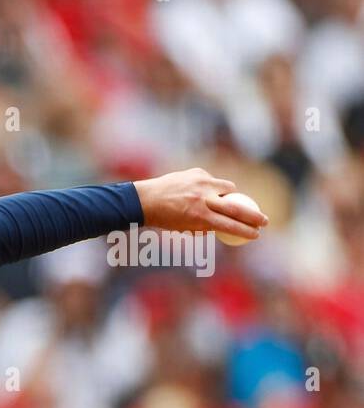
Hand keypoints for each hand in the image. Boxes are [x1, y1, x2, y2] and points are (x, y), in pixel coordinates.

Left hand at [133, 167, 267, 239]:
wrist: (144, 199)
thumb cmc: (164, 218)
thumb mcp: (185, 228)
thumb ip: (206, 226)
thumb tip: (226, 226)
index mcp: (199, 218)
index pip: (230, 226)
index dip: (245, 231)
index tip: (256, 234)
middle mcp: (203, 200)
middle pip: (237, 208)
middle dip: (254, 216)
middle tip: (264, 221)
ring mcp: (201, 184)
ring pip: (228, 188)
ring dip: (230, 195)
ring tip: (222, 201)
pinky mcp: (198, 173)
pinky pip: (213, 180)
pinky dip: (210, 186)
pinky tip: (198, 190)